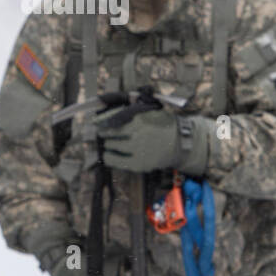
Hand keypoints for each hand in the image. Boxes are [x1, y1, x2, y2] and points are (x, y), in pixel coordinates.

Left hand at [95, 107, 209, 174]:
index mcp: (140, 120)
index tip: (95, 124)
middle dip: (105, 134)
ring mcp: (138, 151)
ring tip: (108, 144)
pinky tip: (108, 156)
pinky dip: (110, 158)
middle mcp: (138, 135)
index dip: (101, 123)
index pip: (112, 121)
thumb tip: (109, 113)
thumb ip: (132, 111)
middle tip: (102, 134)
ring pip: (112, 146)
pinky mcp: (139, 164)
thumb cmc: (162, 125)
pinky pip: (117, 161)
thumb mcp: (149, 112)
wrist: (180, 143)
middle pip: (110, 134)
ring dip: (108, 144)